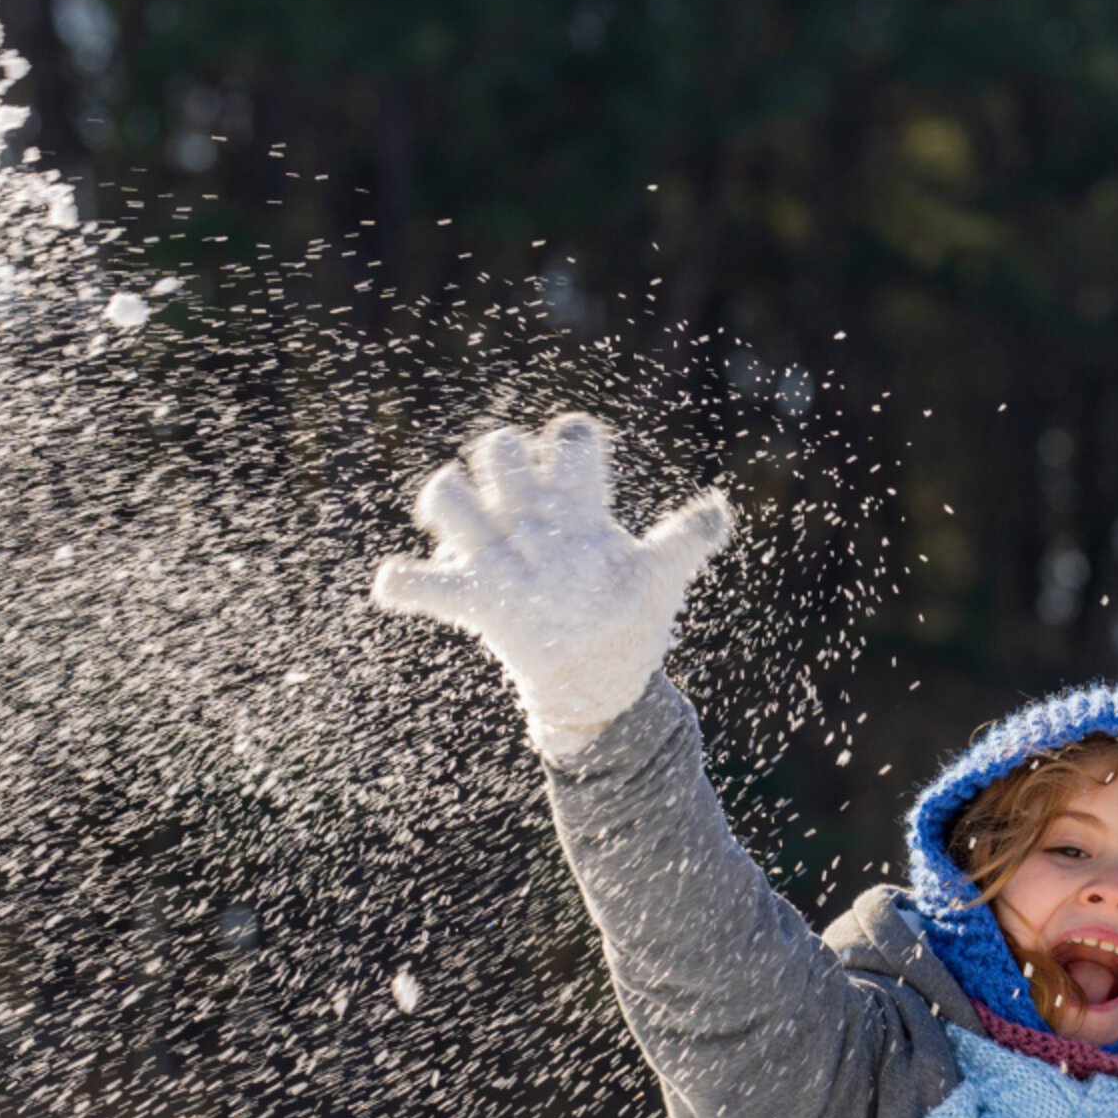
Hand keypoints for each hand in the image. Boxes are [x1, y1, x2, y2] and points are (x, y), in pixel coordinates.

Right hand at [373, 414, 732, 757]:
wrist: (597, 675)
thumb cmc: (626, 616)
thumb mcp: (660, 579)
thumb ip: (685, 540)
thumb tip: (721, 510)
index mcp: (576, 506)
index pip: (568, 445)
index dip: (571, 442)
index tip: (576, 457)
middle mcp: (530, 518)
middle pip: (502, 453)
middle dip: (505, 460)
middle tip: (524, 500)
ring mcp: (496, 555)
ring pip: (451, 498)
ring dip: (447, 499)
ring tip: (455, 525)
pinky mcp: (472, 597)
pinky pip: (420, 583)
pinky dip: (402, 582)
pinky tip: (396, 586)